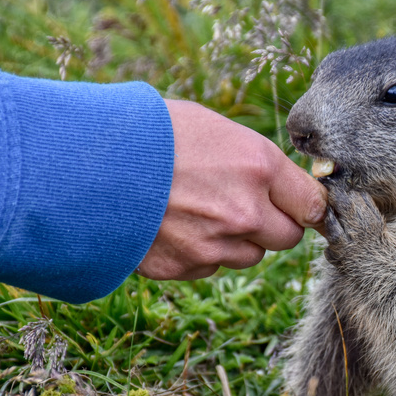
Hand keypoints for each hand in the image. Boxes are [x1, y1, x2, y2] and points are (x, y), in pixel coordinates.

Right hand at [138, 99, 326, 279]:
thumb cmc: (148, 132)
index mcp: (258, 166)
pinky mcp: (184, 267)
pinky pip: (211, 267)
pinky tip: (173, 224)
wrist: (82, 162)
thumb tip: (283, 182)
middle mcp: (245, 211)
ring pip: (250, 255)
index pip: (314, 205)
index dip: (308, 206)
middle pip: (288, 237)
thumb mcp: (212, 127)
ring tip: (199, 209)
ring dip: (238, 240)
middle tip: (247, 205)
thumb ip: (254, 161)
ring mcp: (215, 244)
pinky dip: (201, 253)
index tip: (302, 205)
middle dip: (275, 225)